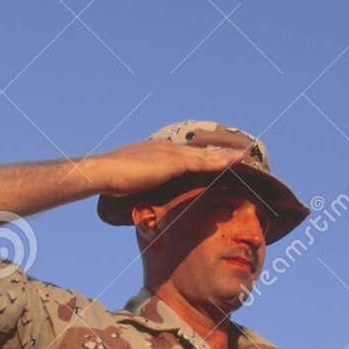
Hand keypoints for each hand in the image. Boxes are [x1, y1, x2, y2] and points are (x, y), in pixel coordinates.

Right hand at [87, 138, 243, 198]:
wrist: (102, 172)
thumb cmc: (110, 182)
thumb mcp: (129, 186)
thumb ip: (138, 189)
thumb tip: (137, 199)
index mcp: (157, 153)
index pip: (185, 155)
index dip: (201, 159)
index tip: (216, 161)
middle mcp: (166, 148)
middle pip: (199, 152)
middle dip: (218, 154)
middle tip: (240, 155)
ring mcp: (171, 153)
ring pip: (206, 155)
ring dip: (227, 156)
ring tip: (246, 156)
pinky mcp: (175, 162)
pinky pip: (205, 161)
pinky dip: (223, 161)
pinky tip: (238, 161)